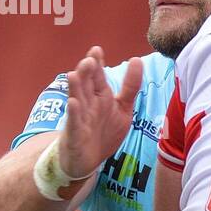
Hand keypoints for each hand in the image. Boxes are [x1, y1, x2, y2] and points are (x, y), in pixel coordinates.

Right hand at [58, 46, 142, 178]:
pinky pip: (74, 122)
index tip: (97, 50)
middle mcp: (88, 103)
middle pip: (86, 84)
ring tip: (74, 74)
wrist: (87, 161)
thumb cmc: (104, 131)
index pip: (98, 76)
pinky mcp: (75, 133)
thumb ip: (130, 87)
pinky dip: (73, 112)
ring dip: (76, 87)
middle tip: (89, 59)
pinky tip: (73, 103)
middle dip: (86, 72)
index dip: (97, 63)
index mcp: (100, 96)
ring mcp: (80, 117)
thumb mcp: (123, 108)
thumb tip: (138, 60)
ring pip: (77, 99)